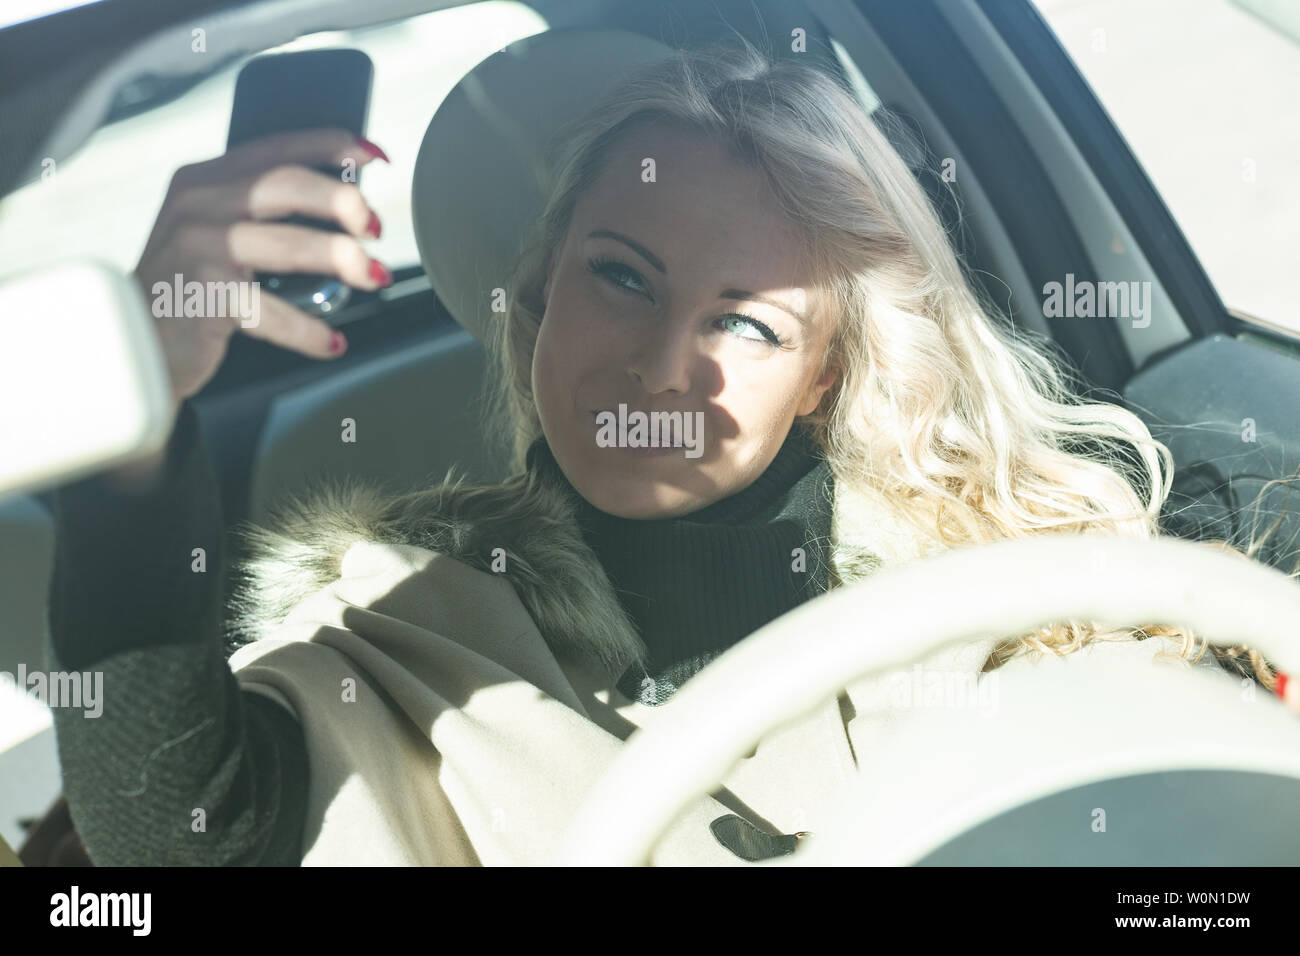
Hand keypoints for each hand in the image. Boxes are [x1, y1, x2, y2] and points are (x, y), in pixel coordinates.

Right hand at [134, 127, 391, 410]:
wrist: (133, 341)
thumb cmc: (187, 287)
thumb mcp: (212, 233)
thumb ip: (259, 212)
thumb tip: (344, 212)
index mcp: (204, 180)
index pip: (276, 149)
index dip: (330, 145)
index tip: (373, 156)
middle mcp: (198, 205)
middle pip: (287, 184)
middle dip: (343, 200)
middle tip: (377, 226)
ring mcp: (199, 249)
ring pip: (288, 243)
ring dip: (342, 258)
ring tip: (376, 275)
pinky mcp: (203, 296)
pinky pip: (272, 311)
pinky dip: (310, 331)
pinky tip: (333, 342)